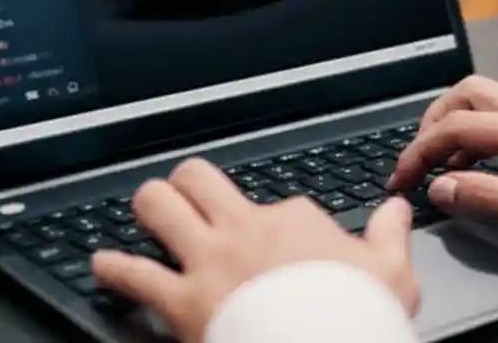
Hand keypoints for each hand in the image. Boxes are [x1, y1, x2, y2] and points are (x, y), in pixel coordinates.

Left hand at [91, 158, 418, 342]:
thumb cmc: (356, 318)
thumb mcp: (392, 274)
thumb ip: (388, 236)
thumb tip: (395, 209)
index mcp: (290, 220)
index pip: (273, 202)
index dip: (272, 222)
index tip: (278, 242)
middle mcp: (241, 230)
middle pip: (196, 178)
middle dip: (187, 184)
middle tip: (186, 197)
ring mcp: (206, 263)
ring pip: (156, 206)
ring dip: (148, 209)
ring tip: (146, 212)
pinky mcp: (179, 301)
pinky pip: (133, 274)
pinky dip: (113, 269)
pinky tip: (102, 265)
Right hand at [390, 76, 497, 245]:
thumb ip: (488, 199)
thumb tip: (441, 187)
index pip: (458, 127)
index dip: (420, 151)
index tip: (401, 178)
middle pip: (471, 92)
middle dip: (434, 121)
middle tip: (417, 157)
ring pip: (492, 97)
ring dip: (460, 121)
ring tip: (446, 159)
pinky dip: (484, 129)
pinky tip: (486, 160)